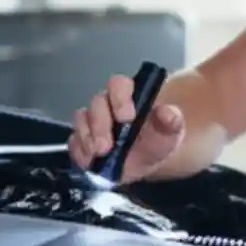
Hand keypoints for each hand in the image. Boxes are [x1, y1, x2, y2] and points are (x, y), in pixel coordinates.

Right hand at [67, 73, 184, 182]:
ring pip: (81, 119)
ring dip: (87, 138)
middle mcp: (107, 104)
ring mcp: (92, 122)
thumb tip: (168, 113)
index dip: (120, 98)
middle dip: (100, 125)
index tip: (127, 118)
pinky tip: (89, 161)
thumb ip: (171, 122)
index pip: (118, 84)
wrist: (146, 160)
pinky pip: (74, 141)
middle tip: (106, 146)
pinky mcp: (82, 140)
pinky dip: (80, 151)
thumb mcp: (169, 133)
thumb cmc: (156, 139)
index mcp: (128, 95)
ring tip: (98, 155)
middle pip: (97, 103)